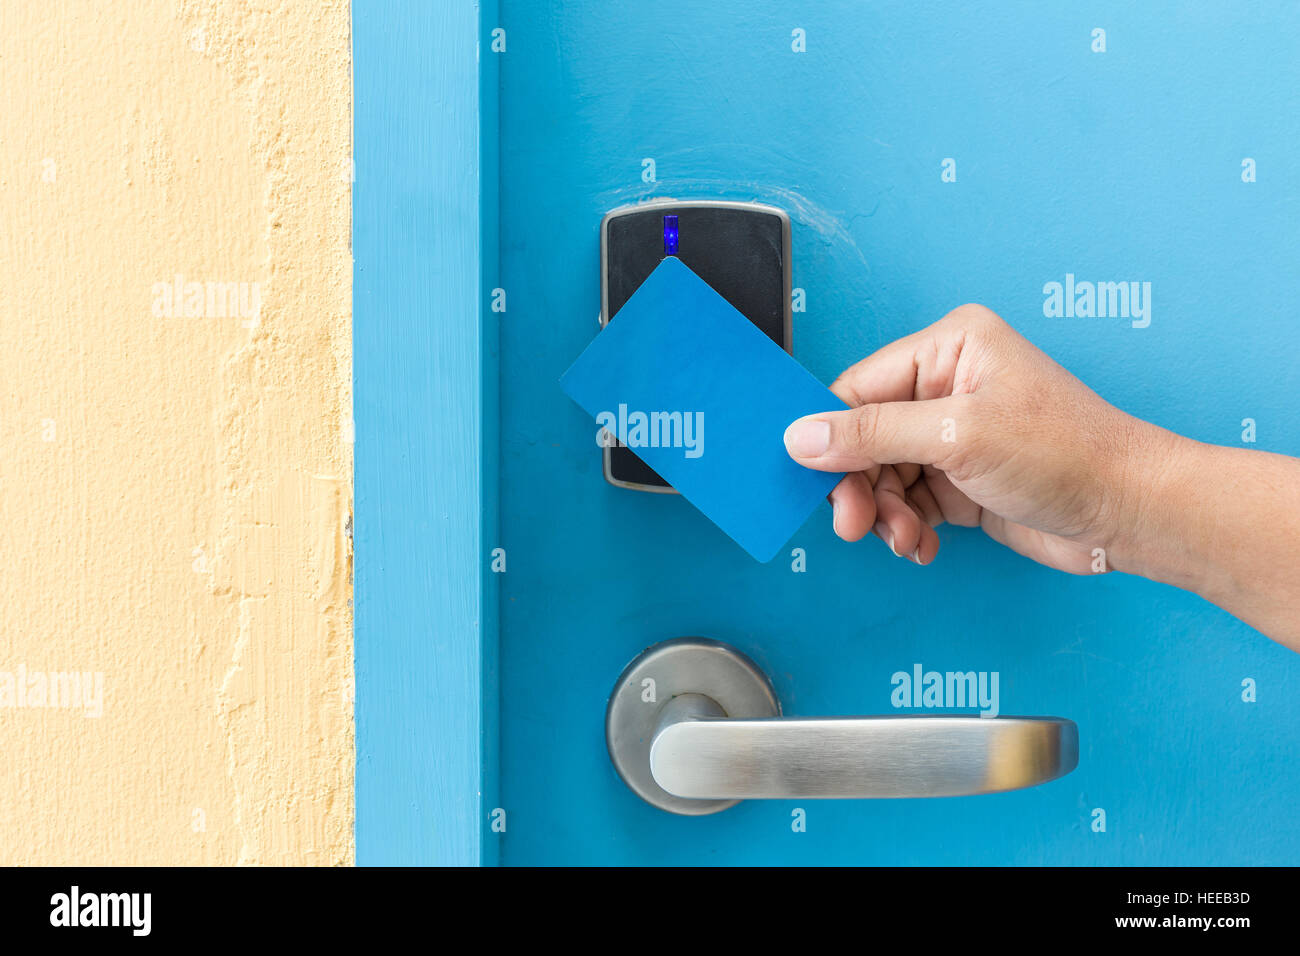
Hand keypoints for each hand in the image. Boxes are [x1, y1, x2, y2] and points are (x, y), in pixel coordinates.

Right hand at [783, 304, 1164, 573]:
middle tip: (853, 523)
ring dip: (885, 514)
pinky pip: (909, 502)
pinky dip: (906, 528)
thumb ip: (873, 435)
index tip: (807, 475)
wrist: (1131, 513)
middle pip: (865, 436)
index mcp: (949, 348)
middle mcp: (948, 385)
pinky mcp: (963, 479)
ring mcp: (955, 434)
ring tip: (903, 539)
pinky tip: (920, 545)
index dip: (828, 434)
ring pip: (883, 475)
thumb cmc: (1070, 455)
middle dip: (859, 484)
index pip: (858, 388)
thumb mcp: (958, 437)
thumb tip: (800, 436)